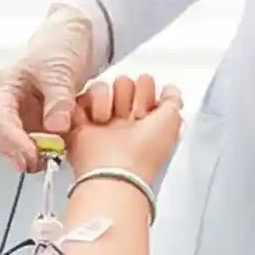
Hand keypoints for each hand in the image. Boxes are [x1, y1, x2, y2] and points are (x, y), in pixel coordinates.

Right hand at [0, 5, 94, 172]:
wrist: (74, 37)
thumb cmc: (59, 45)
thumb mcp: (60, 70)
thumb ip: (58, 100)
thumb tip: (56, 128)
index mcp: (5, 87)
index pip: (3, 121)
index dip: (15, 143)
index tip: (31, 156)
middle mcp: (8, 104)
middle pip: (6, 139)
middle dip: (23, 155)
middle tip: (44, 164)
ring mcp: (22, 115)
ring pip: (21, 146)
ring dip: (37, 156)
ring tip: (56, 159)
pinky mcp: (37, 121)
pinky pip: (39, 143)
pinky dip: (49, 151)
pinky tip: (62, 152)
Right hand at [66, 75, 182, 182]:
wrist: (115, 171)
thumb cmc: (146, 152)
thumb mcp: (172, 121)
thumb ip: (173, 100)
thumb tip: (170, 89)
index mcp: (146, 121)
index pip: (144, 85)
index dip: (146, 90)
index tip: (147, 109)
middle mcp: (124, 120)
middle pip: (124, 83)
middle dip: (128, 95)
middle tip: (129, 116)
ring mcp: (102, 121)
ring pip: (104, 87)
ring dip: (108, 99)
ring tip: (107, 119)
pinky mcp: (80, 122)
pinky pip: (82, 96)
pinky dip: (90, 104)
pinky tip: (97, 119)